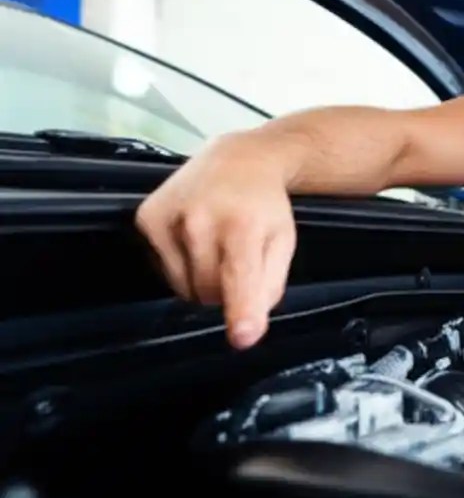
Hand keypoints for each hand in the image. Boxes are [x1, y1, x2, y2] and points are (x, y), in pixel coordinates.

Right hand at [135, 133, 296, 348]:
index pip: (239, 278)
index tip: (242, 337)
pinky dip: (181, 267)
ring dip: (202, 282)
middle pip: (208, 292)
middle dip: (225, 291)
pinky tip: (195, 240)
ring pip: (184, 287)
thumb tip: (247, 326)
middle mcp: (200, 220)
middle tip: (238, 260)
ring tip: (217, 246)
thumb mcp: (282, 242)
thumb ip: (270, 285)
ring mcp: (168, 218)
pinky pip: (163, 271)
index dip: (241, 311)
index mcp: (242, 225)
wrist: (237, 160)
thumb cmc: (264, 206)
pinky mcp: (146, 218)